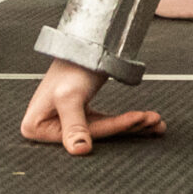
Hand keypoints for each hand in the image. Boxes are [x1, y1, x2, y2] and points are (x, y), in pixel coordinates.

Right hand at [20, 57, 166, 156]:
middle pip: (95, 133)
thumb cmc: (71, 64)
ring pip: (105, 129)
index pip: (82, 134)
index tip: (139, 119)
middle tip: (154, 119)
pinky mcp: (81, 117)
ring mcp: (66, 124)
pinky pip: (106, 123)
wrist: (81, 42)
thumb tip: (79, 151)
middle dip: (128, 126)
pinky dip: (127, 122)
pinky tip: (148, 122)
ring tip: (156, 120)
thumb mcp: (71, 96)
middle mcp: (49, 129)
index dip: (113, 127)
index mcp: (36, 128)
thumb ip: (74, 125)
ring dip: (132, 125)